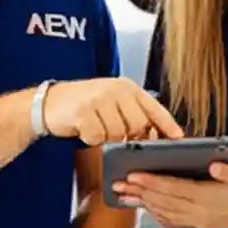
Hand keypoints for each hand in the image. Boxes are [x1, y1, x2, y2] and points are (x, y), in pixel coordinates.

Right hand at [42, 78, 183, 144]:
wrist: (49, 102)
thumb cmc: (85, 106)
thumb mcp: (112, 103)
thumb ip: (132, 114)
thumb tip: (155, 135)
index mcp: (127, 87)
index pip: (154, 107)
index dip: (167, 124)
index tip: (178, 138)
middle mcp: (115, 90)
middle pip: (138, 124)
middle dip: (130, 137)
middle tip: (116, 136)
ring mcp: (99, 99)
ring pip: (118, 134)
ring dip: (107, 138)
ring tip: (96, 127)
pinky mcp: (83, 111)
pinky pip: (97, 137)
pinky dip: (90, 139)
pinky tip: (83, 129)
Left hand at [113, 162, 227, 227]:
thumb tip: (214, 166)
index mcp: (209, 198)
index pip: (173, 188)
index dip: (151, 182)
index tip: (133, 175)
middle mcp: (201, 212)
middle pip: (163, 201)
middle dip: (138, 193)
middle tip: (117, 185)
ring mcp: (200, 220)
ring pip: (165, 212)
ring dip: (143, 204)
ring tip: (124, 196)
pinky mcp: (202, 224)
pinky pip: (174, 220)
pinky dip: (158, 213)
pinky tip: (148, 208)